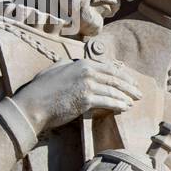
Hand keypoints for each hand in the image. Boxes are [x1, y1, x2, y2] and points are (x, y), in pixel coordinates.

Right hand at [11, 57, 142, 131]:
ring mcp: (87, 85)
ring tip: (133, 101)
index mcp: (81, 64)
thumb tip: (75, 63)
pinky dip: (118, 105)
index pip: (108, 68)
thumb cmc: (39, 90)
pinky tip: (125, 107)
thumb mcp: (54, 70)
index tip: (129, 80)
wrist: (32, 105)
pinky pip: (108, 101)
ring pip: (114, 90)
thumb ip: (68, 65)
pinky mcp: (86, 99)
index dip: (122, 74)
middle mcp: (87, 72)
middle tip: (138, 92)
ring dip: (126, 96)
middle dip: (129, 86)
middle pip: (115, 78)